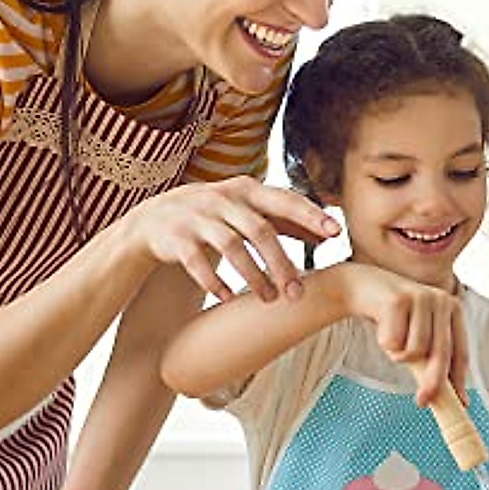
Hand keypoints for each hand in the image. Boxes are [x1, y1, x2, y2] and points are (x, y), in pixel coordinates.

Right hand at [132, 176, 340, 304]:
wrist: (153, 221)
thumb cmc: (213, 217)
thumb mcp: (247, 211)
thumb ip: (284, 221)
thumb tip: (327, 236)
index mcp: (246, 190)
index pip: (284, 200)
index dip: (310, 215)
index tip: (335, 233)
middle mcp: (222, 199)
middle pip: (260, 230)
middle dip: (281, 263)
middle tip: (297, 293)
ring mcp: (196, 217)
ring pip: (231, 247)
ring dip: (253, 276)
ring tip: (269, 299)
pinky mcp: (175, 238)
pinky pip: (197, 261)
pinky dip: (214, 281)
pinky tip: (228, 297)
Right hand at [342, 264, 468, 405]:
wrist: (362, 286)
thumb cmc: (394, 317)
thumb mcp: (418, 335)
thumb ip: (432, 358)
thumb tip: (445, 395)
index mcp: (453, 309)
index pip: (460, 352)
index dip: (459, 380)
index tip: (460, 404)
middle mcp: (442, 300)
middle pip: (442, 353)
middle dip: (432, 382)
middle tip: (421, 402)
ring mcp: (421, 297)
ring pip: (415, 350)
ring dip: (399, 354)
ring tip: (392, 338)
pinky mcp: (399, 300)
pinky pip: (394, 342)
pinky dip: (385, 343)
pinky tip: (381, 326)